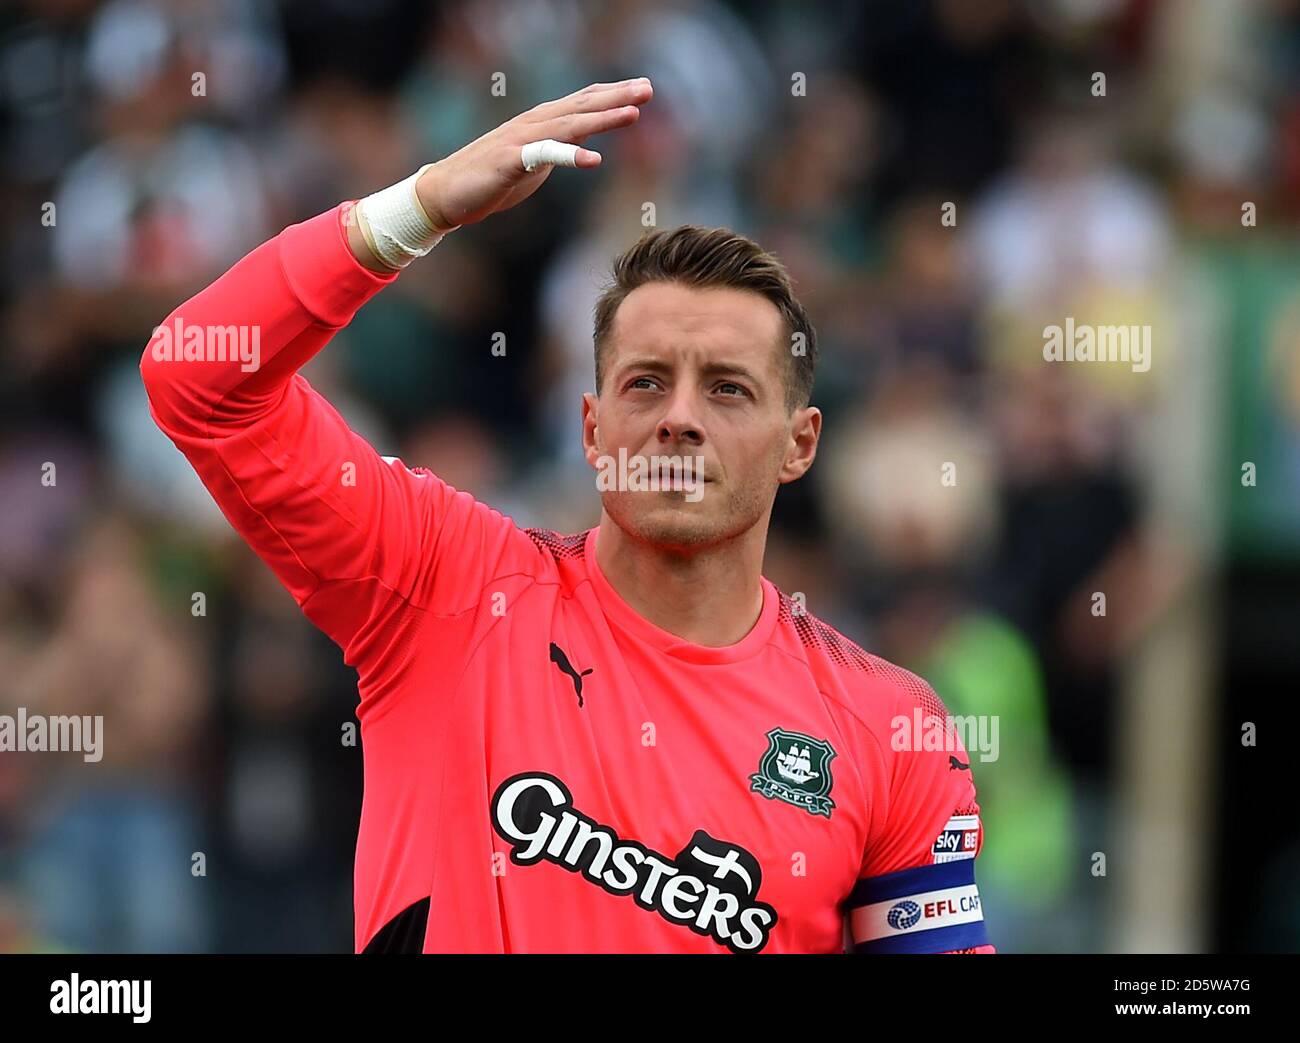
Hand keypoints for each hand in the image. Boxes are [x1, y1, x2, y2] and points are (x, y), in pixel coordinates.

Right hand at [415, 77, 652, 229]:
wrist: (444, 193)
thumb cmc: (488, 178)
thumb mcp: (531, 162)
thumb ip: (556, 151)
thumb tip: (581, 148)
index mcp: (539, 124)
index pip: (580, 103)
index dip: (611, 94)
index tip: (641, 87)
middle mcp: (532, 124)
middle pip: (580, 106)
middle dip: (616, 96)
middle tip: (649, 88)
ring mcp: (521, 140)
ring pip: (568, 124)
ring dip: (601, 118)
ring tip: (633, 113)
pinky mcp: (510, 162)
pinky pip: (545, 155)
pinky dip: (570, 154)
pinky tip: (594, 159)